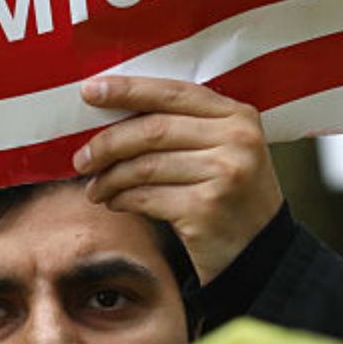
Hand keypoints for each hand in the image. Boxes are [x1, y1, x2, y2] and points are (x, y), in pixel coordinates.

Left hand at [73, 76, 283, 283]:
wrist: (261, 254)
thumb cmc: (230, 197)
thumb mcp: (223, 150)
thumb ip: (184, 126)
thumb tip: (111, 114)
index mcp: (238, 115)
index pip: (173, 92)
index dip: (128, 89)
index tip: (90, 91)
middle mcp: (237, 140)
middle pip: (153, 130)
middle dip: (108, 143)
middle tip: (81, 158)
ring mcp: (224, 173)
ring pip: (145, 166)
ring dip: (110, 177)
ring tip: (95, 188)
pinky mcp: (206, 208)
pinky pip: (147, 197)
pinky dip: (123, 199)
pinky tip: (114, 202)